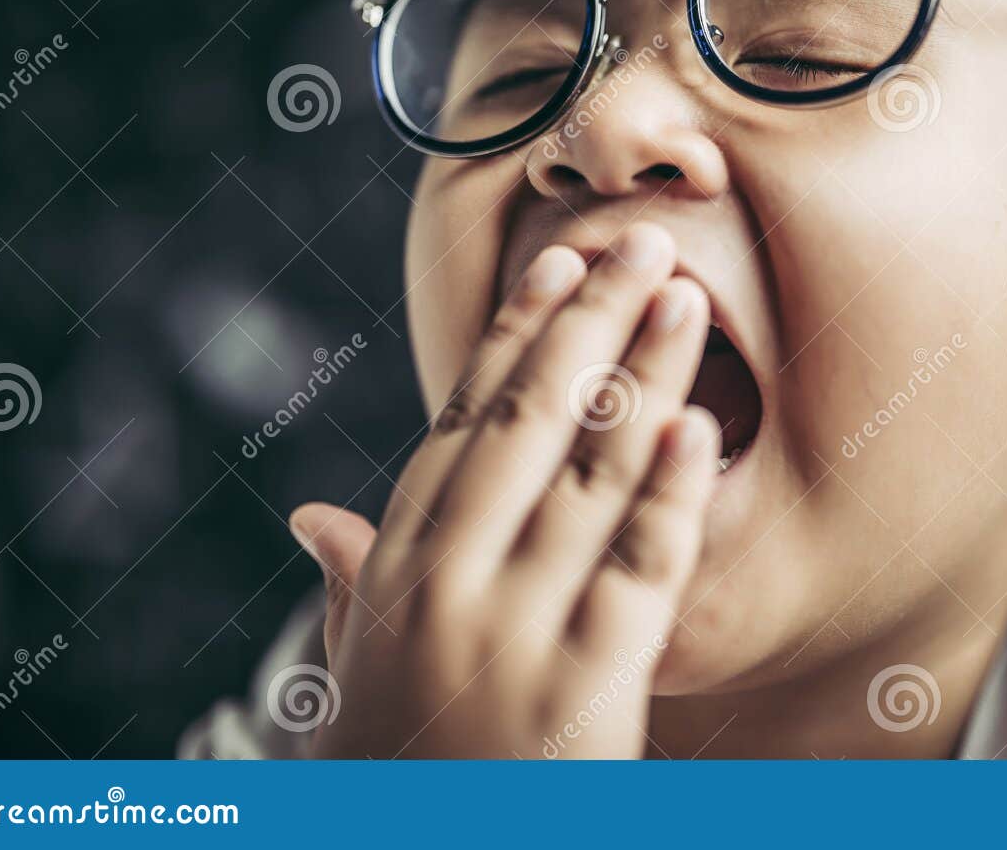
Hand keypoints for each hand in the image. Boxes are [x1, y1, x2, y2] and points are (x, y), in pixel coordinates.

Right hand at [288, 223, 719, 757]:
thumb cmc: (395, 764)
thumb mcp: (357, 667)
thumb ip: (350, 579)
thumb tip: (311, 514)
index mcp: (398, 564)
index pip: (464, 420)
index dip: (515, 334)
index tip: (557, 264)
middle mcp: (447, 582)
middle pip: (531, 421)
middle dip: (592, 320)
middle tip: (644, 241)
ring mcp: (513, 634)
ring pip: (590, 475)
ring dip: (644, 374)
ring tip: (686, 297)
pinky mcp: (581, 693)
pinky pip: (636, 577)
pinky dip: (666, 498)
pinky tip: (695, 430)